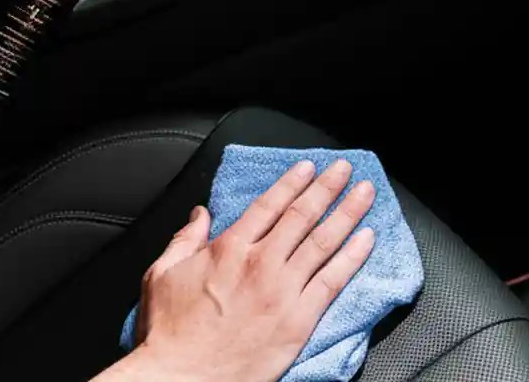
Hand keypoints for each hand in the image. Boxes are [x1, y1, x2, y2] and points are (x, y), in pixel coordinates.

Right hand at [95, 160, 376, 381]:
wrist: (182, 379)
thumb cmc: (169, 334)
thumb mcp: (161, 274)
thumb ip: (184, 239)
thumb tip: (199, 214)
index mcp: (229, 249)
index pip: (269, 204)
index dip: (292, 182)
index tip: (308, 167)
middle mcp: (260, 264)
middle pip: (302, 216)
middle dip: (327, 188)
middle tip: (343, 169)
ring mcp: (283, 291)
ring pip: (324, 242)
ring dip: (347, 213)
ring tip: (364, 193)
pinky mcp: (299, 320)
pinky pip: (333, 281)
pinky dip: (353, 257)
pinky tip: (367, 240)